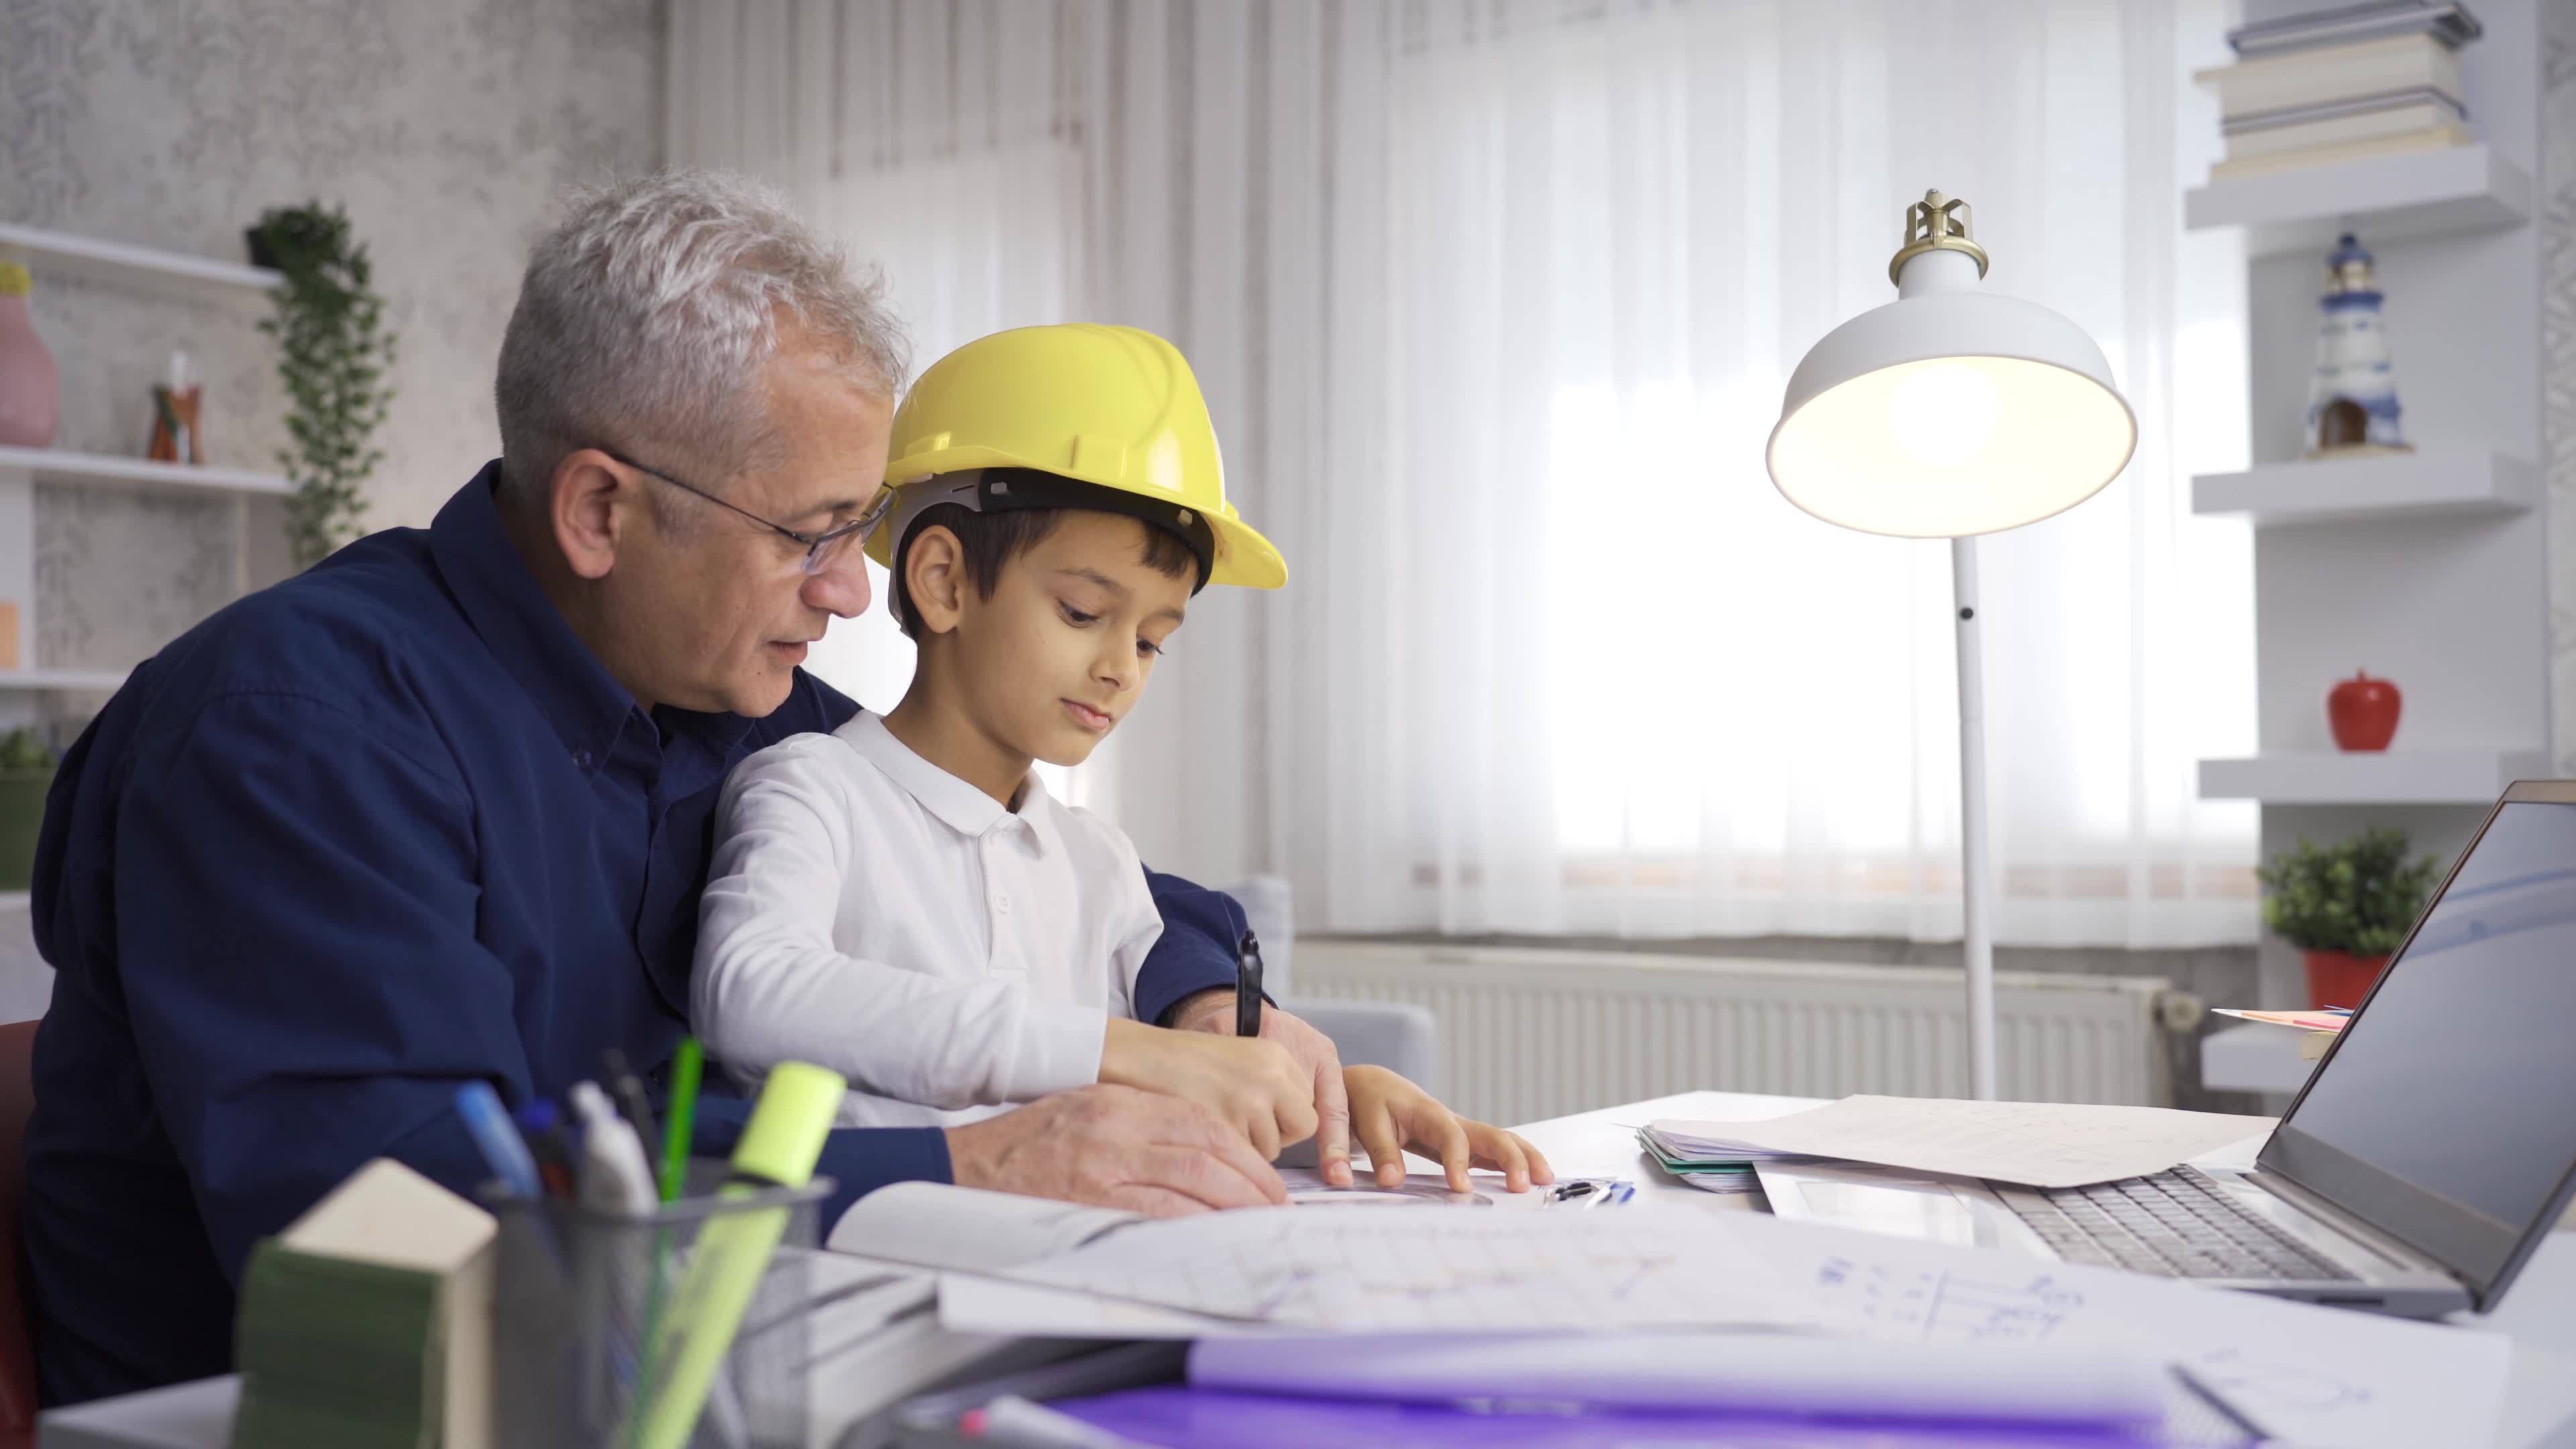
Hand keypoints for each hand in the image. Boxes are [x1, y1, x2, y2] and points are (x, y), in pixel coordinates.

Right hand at [943, 1083, 1289, 1216]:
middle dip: (1252, 1181)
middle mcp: (1116, 1126)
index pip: (1202, 1121)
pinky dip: (1194, 1224)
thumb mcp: (1083, 1113)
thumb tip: (1200, 1157)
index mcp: (1117, 1102)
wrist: (960, 1168)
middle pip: (1208, 1148)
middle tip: (1276, 1206)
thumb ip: (1137, 1127)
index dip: (1244, 1152)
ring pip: (1192, 1178)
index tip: (1266, 1177)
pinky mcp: (1087, 1199)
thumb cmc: (1022, 1146)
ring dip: (1235, 1204)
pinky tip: (1214, 1236)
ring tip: (1258, 1223)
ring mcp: (1102, 1163)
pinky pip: (1158, 1212)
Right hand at [1098, 1017, 1319, 1160]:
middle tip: (1241, 1127)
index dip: (1286, 1122)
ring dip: (1246, 1148)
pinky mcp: (1225, 1124)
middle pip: (1301, 1129)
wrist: (1139, 1058)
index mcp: (1276, 1056)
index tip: (1264, 1121)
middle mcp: (1269, 1075)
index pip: (1309, 1108)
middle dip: (1276, 1138)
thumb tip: (1301, 1128)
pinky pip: (1241, 1159)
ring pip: (1271, 1150)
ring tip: (1213, 1124)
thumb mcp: (1241, 1060)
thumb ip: (1273, 1088)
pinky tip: (1202, 1133)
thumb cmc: (1184, 1065)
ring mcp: (1248, 1100)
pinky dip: (1224, 1155)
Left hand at [1343, 1064, 1553, 1193]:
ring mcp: (1461, 1131)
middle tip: (1522, 1186)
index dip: (1458, 1161)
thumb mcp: (1367, 1122)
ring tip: (1545, 1181)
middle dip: (1511, 1158)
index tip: (1461, 1188)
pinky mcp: (1463, 1141)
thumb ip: (1381, 1151)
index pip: (1450, 1137)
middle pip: (1491, 1134)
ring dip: (1524, 1157)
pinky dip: (1515, 1161)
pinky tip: (1531, 1178)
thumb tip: (1392, 1181)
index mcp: (1428, 1113)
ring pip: (1501, 1139)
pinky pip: (1494, 1149)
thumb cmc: (1370, 1102)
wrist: (1373, 1086)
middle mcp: (1451, 1121)